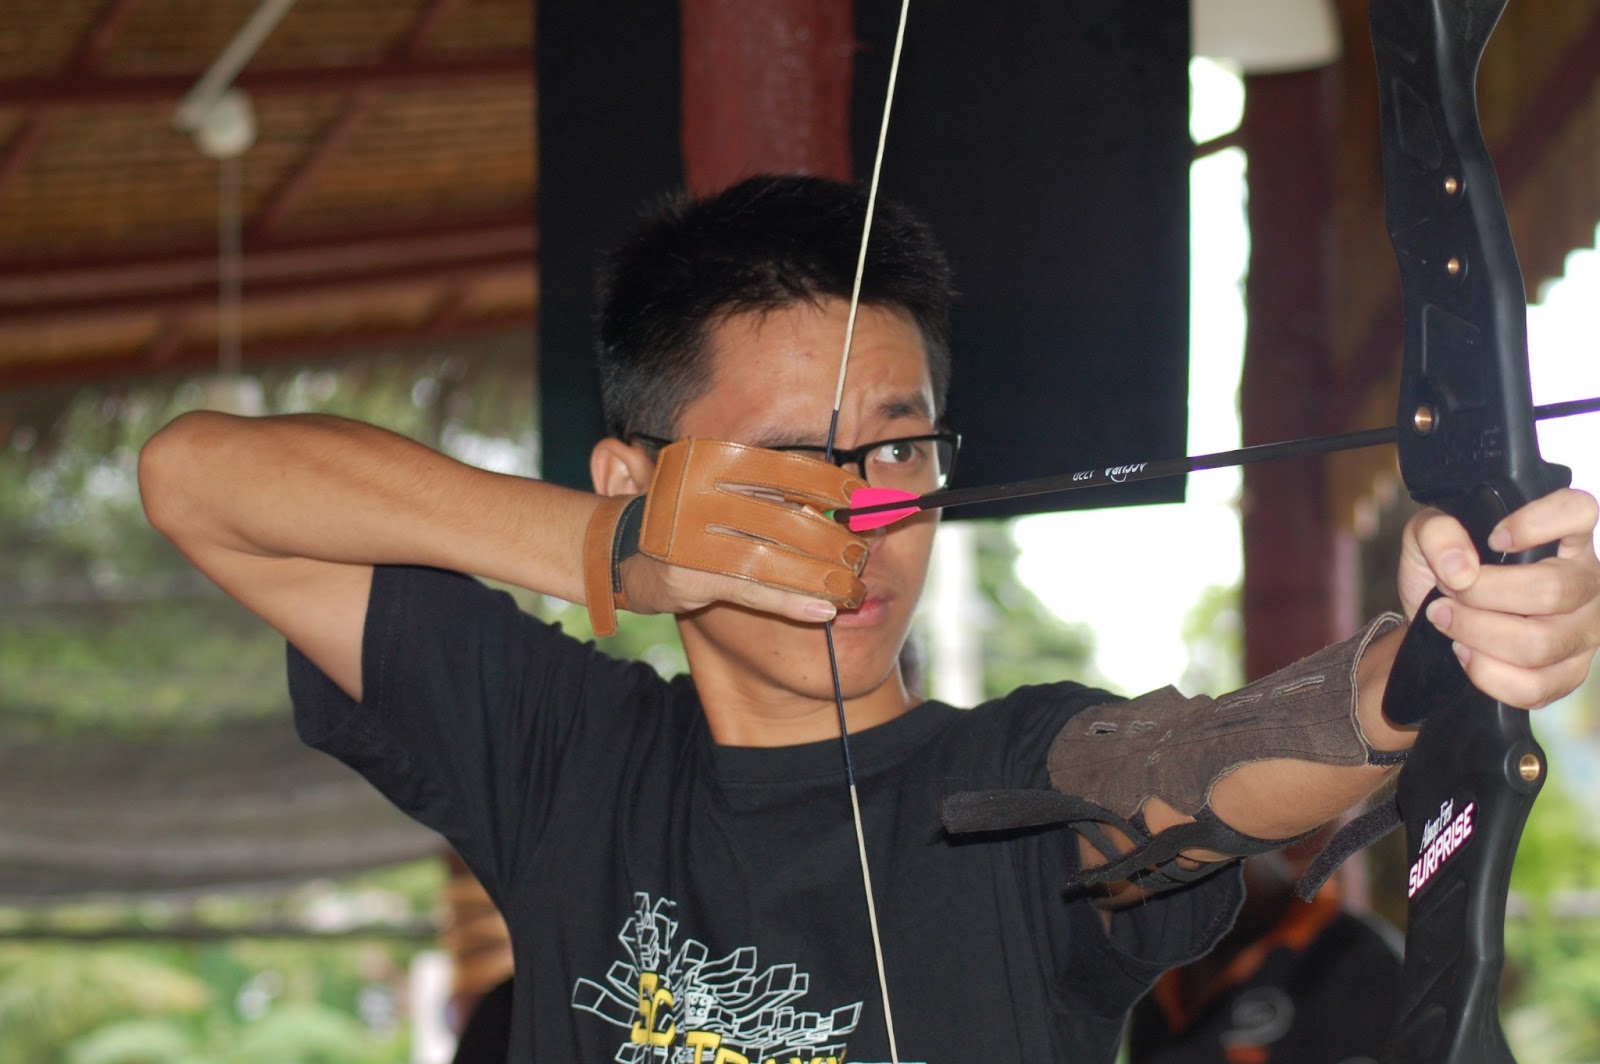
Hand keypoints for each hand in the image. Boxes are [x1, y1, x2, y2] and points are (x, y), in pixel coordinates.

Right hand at [613, 438, 869, 624]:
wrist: (617, 546)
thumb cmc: (688, 514)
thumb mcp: (726, 487)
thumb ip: (772, 490)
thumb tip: (841, 501)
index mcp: (718, 457)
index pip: (790, 469)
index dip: (834, 487)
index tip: (865, 503)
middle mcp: (703, 488)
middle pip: (790, 517)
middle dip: (835, 542)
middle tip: (863, 558)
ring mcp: (691, 530)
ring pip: (774, 555)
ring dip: (821, 577)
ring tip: (853, 589)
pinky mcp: (686, 572)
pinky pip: (750, 586)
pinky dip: (790, 599)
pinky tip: (822, 609)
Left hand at [1398, 488, 1599, 707]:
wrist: (1437, 621)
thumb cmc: (1446, 570)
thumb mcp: (1427, 538)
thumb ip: (1439, 533)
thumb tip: (1461, 568)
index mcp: (1563, 536)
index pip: (1578, 512)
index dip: (1539, 523)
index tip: (1495, 540)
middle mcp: (1585, 581)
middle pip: (1552, 589)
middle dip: (1482, 595)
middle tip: (1446, 593)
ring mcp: (1584, 631)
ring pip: (1540, 642)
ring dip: (1477, 633)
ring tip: (1446, 619)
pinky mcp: (1568, 675)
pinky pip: (1534, 687)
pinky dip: (1487, 673)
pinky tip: (1465, 653)